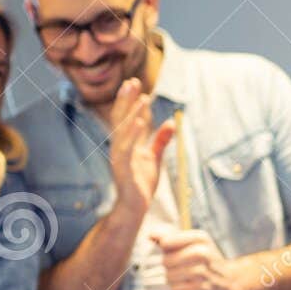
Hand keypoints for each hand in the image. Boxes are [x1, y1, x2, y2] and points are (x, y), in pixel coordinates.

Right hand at [108, 78, 176, 219]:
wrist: (134, 209)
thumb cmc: (141, 185)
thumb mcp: (154, 159)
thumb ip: (160, 141)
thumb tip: (170, 123)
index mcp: (126, 144)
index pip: (128, 118)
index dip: (132, 101)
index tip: (137, 84)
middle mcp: (119, 147)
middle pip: (121, 119)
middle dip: (127, 100)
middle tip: (133, 80)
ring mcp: (119, 157)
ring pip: (124, 130)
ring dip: (133, 113)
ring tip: (143, 97)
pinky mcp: (123, 168)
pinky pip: (126, 148)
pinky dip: (132, 134)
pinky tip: (139, 122)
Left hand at [152, 231, 257, 289]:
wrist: (230, 281)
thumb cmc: (204, 261)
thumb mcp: (191, 244)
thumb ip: (169, 237)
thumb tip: (150, 235)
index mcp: (200, 237)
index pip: (166, 242)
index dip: (166, 250)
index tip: (176, 252)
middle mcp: (203, 252)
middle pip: (166, 260)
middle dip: (170, 267)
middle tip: (184, 268)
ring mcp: (204, 271)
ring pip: (169, 276)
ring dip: (174, 280)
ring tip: (188, 278)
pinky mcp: (203, 288)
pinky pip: (176, 289)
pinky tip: (190, 287)